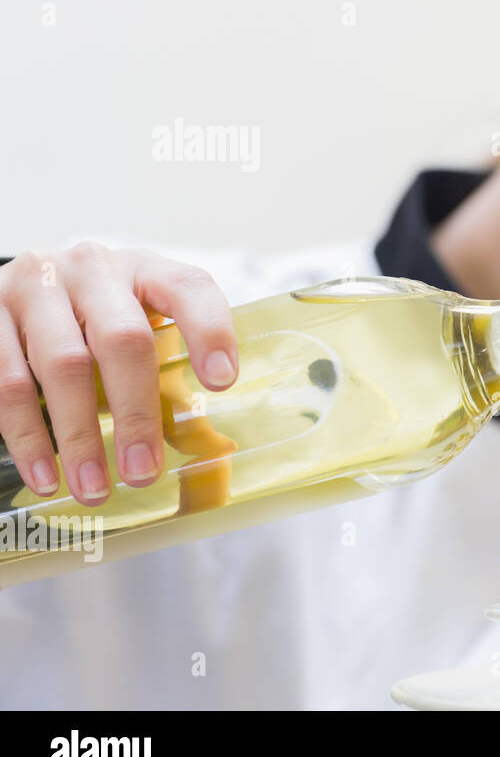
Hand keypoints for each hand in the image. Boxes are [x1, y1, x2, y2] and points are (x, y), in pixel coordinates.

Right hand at [0, 243, 237, 504]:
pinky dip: (27, 437)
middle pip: (122, 338)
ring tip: (94, 488)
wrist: (29, 283)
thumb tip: (206, 446)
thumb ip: (169, 368)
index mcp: (144, 269)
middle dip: (136, 411)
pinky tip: (45, 475)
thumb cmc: (101, 314)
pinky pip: (5, 382)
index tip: (222, 382)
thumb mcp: (139, 322)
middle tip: (142, 471)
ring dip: (78, 436)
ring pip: (61, 364)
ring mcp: (34, 289)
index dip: (210, 331)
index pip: (188, 288)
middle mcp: (91, 269)